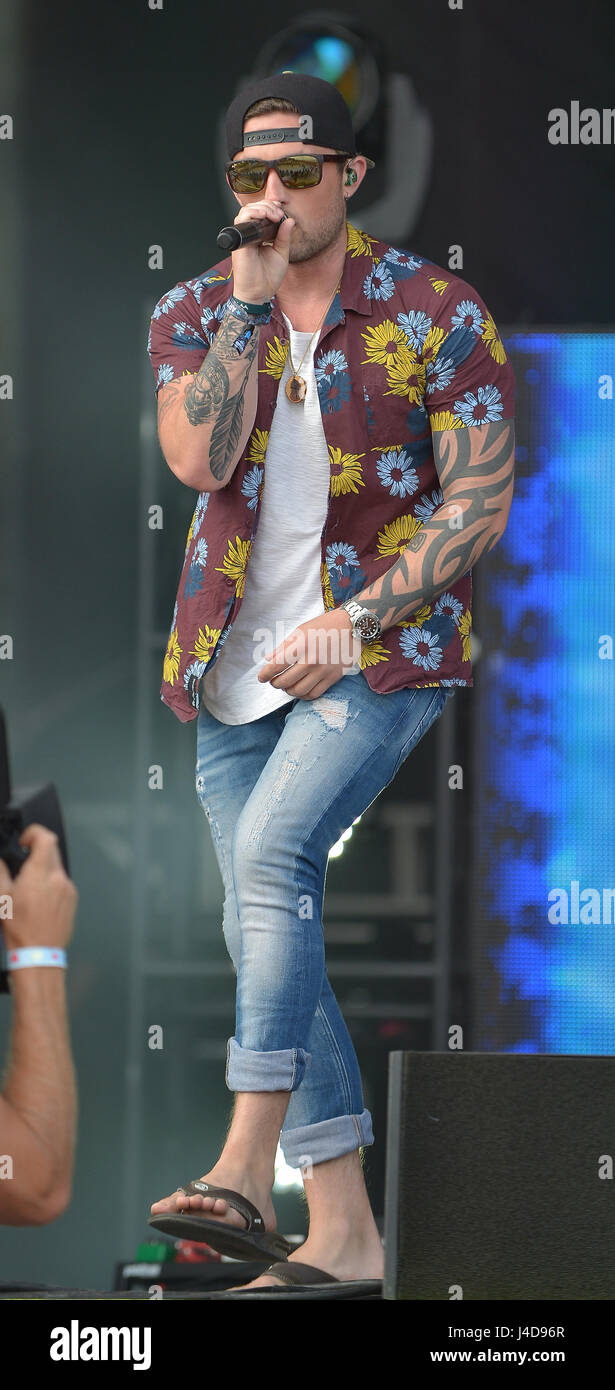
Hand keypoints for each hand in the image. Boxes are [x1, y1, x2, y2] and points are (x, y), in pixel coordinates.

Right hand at [0, 824, 77, 950]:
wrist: (40, 953)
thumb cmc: (21, 928)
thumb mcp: (1, 898)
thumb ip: (1, 872)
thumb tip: (1, 860)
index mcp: (40, 874)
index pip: (46, 838)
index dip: (34, 833)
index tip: (24, 842)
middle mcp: (58, 878)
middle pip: (52, 850)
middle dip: (37, 850)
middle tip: (24, 861)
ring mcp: (68, 888)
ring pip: (57, 866)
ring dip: (44, 867)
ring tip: (30, 883)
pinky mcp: (72, 898)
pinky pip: (62, 881)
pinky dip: (52, 881)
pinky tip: (40, 897)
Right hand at [231, 198, 294, 303]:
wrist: (259, 293)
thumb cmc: (268, 277)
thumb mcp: (281, 253)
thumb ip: (284, 236)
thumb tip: (290, 220)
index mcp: (257, 237)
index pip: (260, 214)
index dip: (270, 207)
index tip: (281, 211)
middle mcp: (249, 236)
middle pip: (253, 209)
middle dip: (268, 206)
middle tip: (279, 214)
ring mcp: (243, 238)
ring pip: (246, 211)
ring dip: (262, 208)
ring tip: (274, 215)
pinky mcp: (240, 242)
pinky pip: (242, 220)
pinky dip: (253, 213)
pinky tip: (265, 217)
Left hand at [257, 609, 358, 699]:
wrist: (352, 627)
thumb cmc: (324, 626)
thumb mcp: (300, 631)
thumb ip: (283, 646)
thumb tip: (268, 658)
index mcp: (301, 646)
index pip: (276, 666)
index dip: (264, 674)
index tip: (261, 677)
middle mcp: (311, 660)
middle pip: (285, 681)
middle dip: (274, 683)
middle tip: (273, 680)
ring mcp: (322, 671)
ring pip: (298, 691)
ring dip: (288, 690)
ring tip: (286, 685)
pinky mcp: (332, 678)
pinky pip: (313, 694)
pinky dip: (303, 695)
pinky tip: (300, 689)